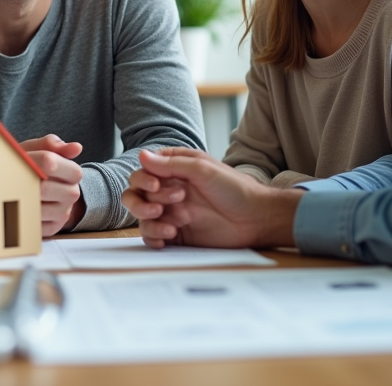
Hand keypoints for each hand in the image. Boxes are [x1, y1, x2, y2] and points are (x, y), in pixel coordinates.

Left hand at [20, 134, 83, 236]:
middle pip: (42, 188)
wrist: (34, 187)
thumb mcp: (40, 149)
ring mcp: (63, 213)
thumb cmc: (34, 165)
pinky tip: (18, 205)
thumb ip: (52, 144)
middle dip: (24, 182)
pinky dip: (21, 214)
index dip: (31, 161)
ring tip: (13, 191)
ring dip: (20, 199)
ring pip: (36, 207)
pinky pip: (32, 223)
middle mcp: (72, 194)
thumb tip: (76, 147)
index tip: (20, 160)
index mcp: (73, 172)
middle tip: (12, 177)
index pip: (52, 163)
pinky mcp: (52, 228)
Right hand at [121, 148, 301, 249]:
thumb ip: (171, 164)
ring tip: (171, 226)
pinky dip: (153, 236)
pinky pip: (151, 235)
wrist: (256, 219)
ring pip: (141, 215)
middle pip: (135, 193)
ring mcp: (171, 211)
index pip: (143, 170)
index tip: (156, 185)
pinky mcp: (176, 233)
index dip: (143, 178)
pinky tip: (169, 236)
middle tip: (162, 207)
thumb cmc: (234, 188)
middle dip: (142, 202)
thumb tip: (142, 156)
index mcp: (174, 169)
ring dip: (148, 220)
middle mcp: (169, 189)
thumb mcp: (203, 169)